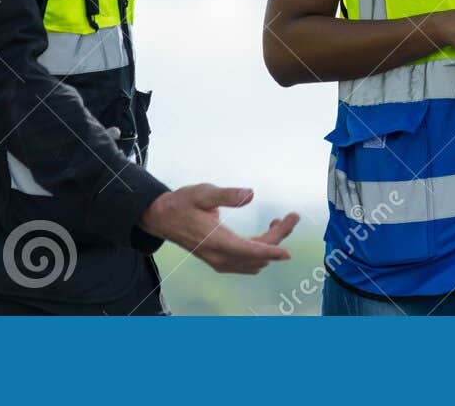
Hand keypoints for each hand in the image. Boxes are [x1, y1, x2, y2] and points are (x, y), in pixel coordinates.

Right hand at [138, 184, 299, 274]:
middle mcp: (219, 256)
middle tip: (293, 216)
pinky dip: (261, 250)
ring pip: (254, 260)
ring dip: (271, 245)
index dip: (271, 251)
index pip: (250, 250)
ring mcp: (219, 261)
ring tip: (280, 221)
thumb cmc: (182, 203)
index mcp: (216, 241)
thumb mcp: (203, 192)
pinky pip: (247, 262)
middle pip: (257, 254)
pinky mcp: (219, 260)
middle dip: (279, 237)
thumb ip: (227, 195)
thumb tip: (250, 194)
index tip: (289, 253)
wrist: (161, 218)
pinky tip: (266, 231)